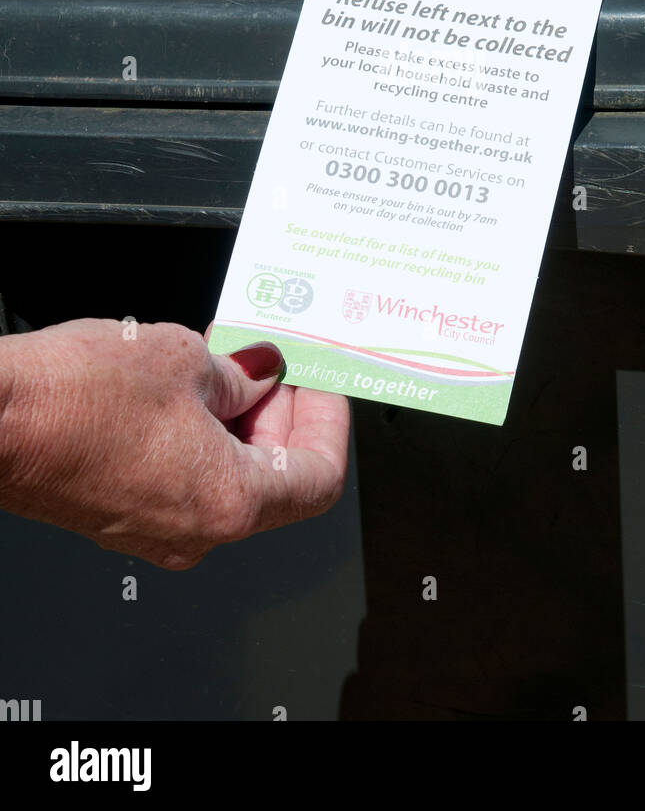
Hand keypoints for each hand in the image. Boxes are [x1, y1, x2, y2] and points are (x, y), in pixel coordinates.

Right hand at [0, 319, 348, 568]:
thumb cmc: (71, 397)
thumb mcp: (185, 358)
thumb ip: (242, 372)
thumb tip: (261, 372)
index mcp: (229, 501)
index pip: (319, 476)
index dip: (330, 420)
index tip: (323, 380)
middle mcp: (196, 531)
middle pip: (275, 477)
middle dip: (281, 409)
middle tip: (274, 356)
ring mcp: (154, 529)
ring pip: (226, 475)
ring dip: (237, 416)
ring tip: (224, 357)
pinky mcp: (120, 514)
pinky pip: (184, 476)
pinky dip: (198, 431)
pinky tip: (185, 382)